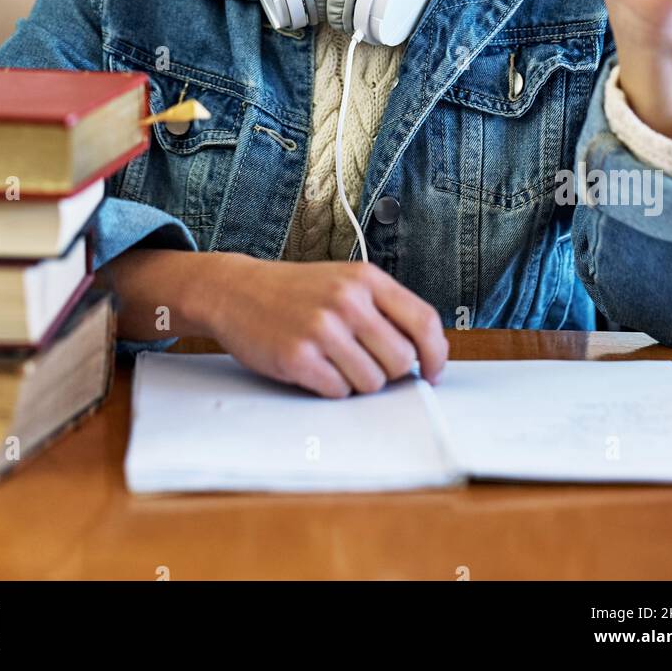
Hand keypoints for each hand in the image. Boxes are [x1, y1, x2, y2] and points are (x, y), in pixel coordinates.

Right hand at [205, 253, 448, 398]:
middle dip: (389, 371)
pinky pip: (338, 392)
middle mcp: (347, 300)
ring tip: (332, 359)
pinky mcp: (298, 357)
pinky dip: (329, 387)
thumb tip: (423, 354)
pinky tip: (313, 366)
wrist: (235, 290)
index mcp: (366, 278)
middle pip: (401, 361)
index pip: (424, 322)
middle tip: (364, 362)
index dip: (436, 355)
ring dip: (356, 380)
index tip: (433, 372)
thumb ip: (383, 309)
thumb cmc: (295, 291)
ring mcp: (322, 329)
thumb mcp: (344, 282)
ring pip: (372, 382)